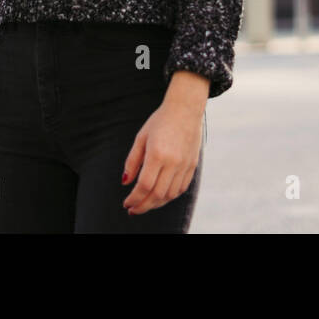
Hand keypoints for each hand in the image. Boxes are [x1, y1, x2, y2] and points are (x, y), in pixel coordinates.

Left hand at [121, 100, 202, 214]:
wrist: (185, 109)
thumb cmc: (160, 121)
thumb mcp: (141, 138)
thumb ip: (132, 161)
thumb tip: (125, 182)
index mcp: (157, 154)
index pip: (144, 185)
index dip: (134, 198)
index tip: (126, 203)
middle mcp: (173, 162)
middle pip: (157, 194)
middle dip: (143, 206)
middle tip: (133, 210)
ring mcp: (184, 165)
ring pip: (170, 195)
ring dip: (156, 203)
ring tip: (145, 204)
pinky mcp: (192, 165)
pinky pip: (181, 188)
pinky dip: (170, 196)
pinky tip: (160, 196)